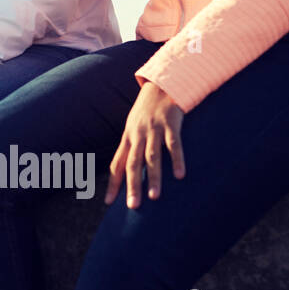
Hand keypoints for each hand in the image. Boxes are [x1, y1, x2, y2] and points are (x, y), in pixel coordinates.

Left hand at [104, 80, 186, 208]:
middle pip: (133, 163)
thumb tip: (129, 169)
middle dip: (132, 185)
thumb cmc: (148, 109)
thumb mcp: (134, 126)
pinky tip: (180, 175)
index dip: (112, 183)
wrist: (161, 83)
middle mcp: (138, 134)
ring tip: (154, 196)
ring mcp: (154, 129)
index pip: (117, 164)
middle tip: (132, 206)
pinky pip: (174, 144)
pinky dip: (177, 160)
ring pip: (152, 157)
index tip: (108, 202)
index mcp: (128, 137)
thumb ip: (133, 146)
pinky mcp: (171, 123)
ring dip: (153, 177)